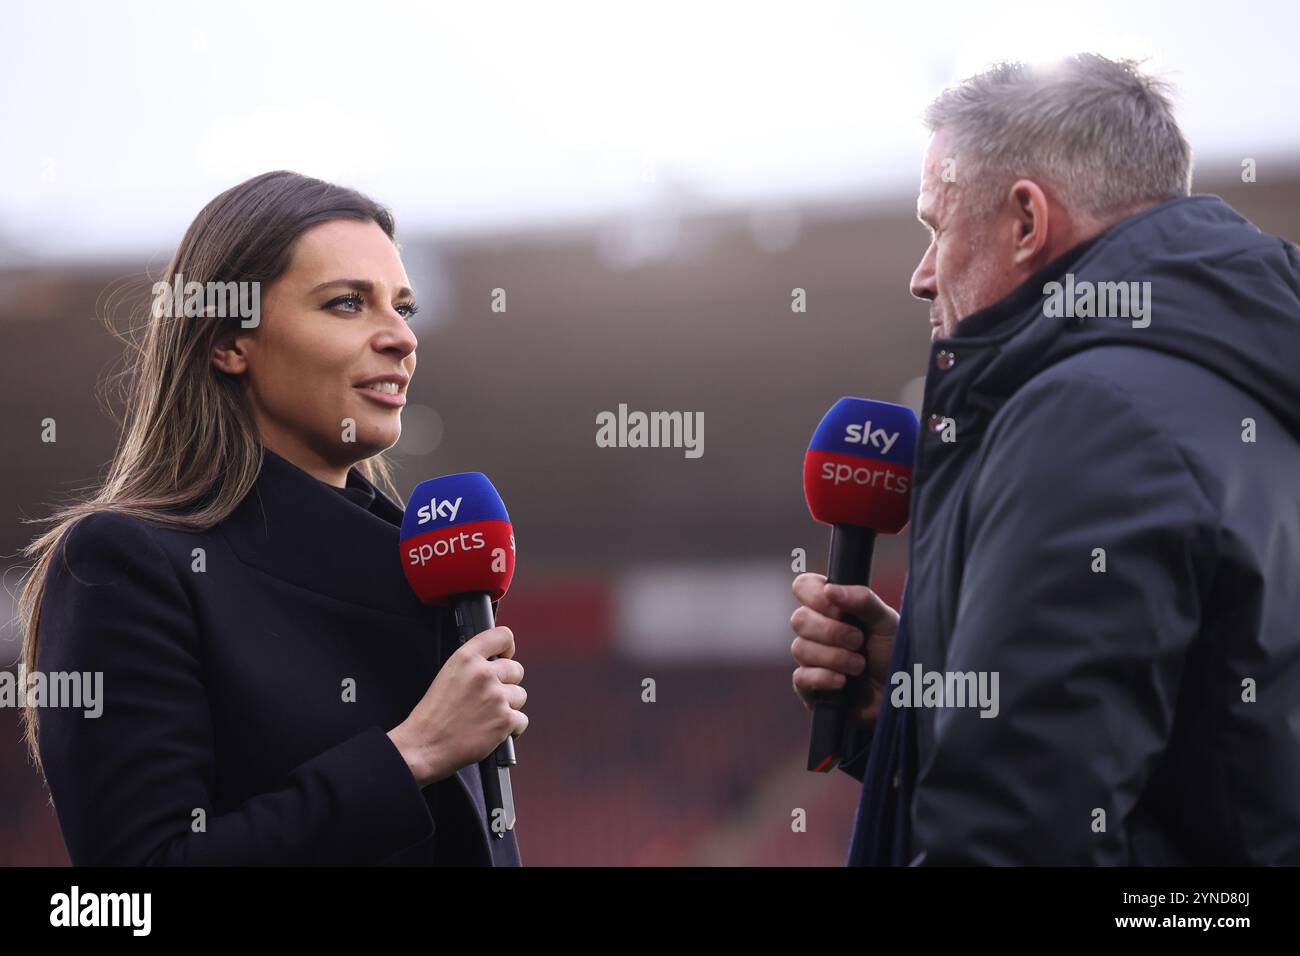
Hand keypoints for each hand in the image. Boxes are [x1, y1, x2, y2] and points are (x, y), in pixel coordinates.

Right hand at [388, 625, 527, 786]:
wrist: (425, 744)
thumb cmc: (433, 714)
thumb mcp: (448, 674)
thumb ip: (473, 664)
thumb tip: (497, 661)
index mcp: (467, 658)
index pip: (503, 636)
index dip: (507, 648)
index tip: (504, 658)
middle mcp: (484, 674)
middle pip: (516, 670)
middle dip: (507, 684)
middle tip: (489, 698)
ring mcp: (497, 696)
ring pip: (520, 695)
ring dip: (509, 707)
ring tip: (487, 716)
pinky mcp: (505, 720)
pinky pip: (521, 719)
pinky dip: (511, 728)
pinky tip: (492, 730)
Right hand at [790, 573, 897, 727]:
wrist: (902, 696)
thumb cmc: (894, 654)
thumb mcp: (886, 622)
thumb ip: (862, 600)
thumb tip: (829, 589)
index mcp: (832, 608)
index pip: (803, 587)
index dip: (814, 595)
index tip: (838, 608)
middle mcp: (817, 631)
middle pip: (799, 619)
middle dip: (832, 632)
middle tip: (859, 641)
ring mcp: (812, 659)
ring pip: (800, 648)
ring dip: (835, 657)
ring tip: (859, 666)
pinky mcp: (810, 688)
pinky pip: (801, 678)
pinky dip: (824, 678)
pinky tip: (842, 682)